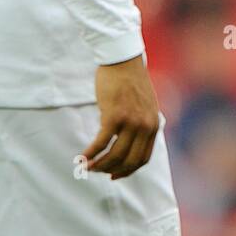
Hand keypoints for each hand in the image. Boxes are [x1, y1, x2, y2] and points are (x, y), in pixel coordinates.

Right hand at [84, 55, 159, 179]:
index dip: (127, 171)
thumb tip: (130, 141)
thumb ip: (142, 122)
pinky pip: (101, 143)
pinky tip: (82, 159)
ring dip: (99, 165)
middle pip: (129, 161)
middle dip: (111, 171)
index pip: (142, 158)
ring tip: (87, 167)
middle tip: (98, 172)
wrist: (122, 60)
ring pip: (114, 155)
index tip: (114, 175)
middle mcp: (144, 126)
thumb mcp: (145, 104)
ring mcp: (130, 122)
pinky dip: (90, 154)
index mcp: (153, 125)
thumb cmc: (130, 80)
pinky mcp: (114, 116)